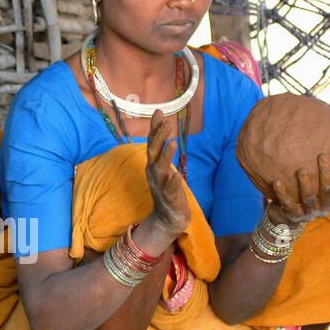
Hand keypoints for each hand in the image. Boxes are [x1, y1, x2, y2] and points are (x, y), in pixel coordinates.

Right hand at [145, 109, 189, 236]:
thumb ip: (161, 146)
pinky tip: (177, 175)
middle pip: (153, 152)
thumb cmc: (167, 188)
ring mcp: (160, 185)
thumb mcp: (163, 165)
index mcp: (152, 164)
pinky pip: (169, 189)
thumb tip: (162, 122)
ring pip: (160, 169)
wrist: (167, 218)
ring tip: (172, 143)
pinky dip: (172, 182)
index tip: (159, 112)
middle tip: (167, 124)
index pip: (152, 142)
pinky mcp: (169, 198)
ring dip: (165, 156)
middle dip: (158, 138)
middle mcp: (153, 173)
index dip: (154, 128)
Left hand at [264, 146, 329, 226]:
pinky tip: (277, 182)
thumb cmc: (310, 198)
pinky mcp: (293, 217)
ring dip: (305, 184)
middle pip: (327, 189)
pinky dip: (282, 193)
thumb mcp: (324, 188)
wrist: (289, 219)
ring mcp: (309, 214)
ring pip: (309, 198)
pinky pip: (287, 204)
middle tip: (322, 155)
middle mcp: (324, 208)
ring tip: (301, 170)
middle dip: (325, 172)